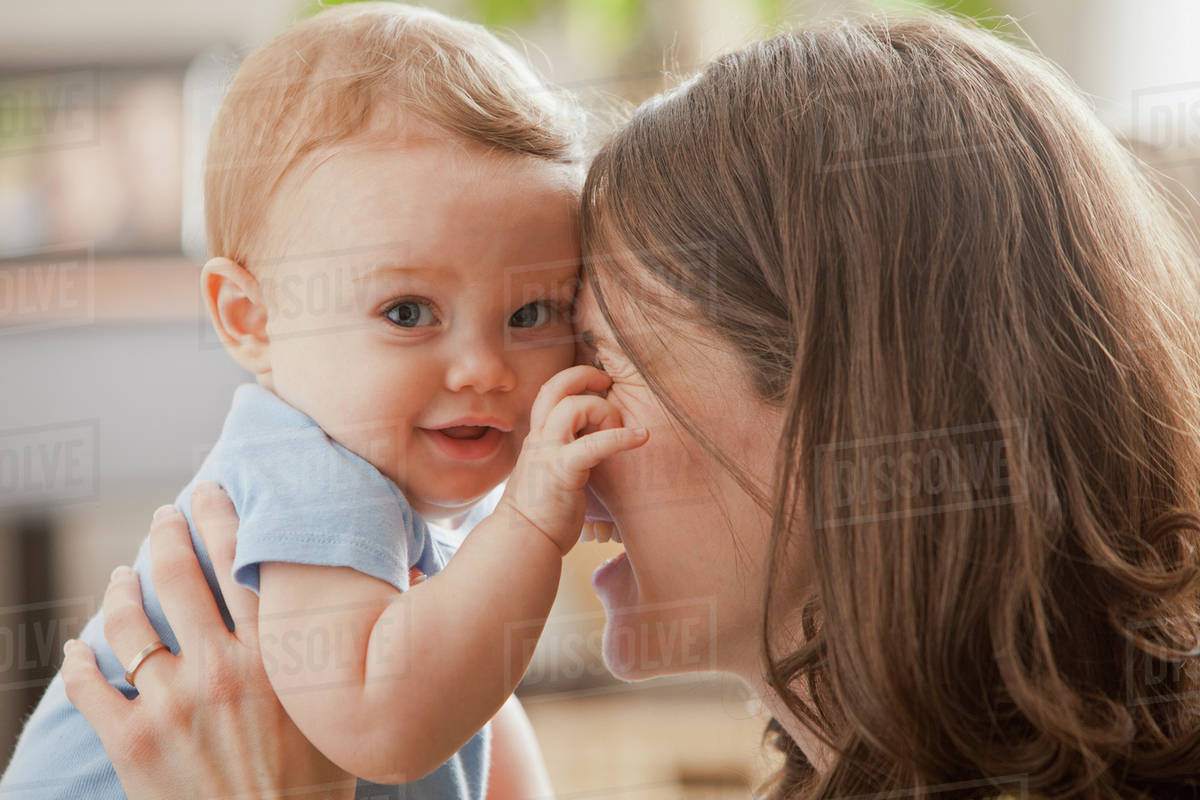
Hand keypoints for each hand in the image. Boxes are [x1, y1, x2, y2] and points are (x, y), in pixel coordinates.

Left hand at [61, 484, 356, 799]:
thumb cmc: (320, 783)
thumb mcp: (346, 704)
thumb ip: (357, 644)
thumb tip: (408, 577)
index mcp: (273, 654)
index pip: (239, 562)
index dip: (221, 518)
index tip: (211, 493)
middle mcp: (220, 668)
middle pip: (181, 577)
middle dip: (168, 534)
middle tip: (165, 515)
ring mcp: (170, 704)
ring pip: (130, 624)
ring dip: (121, 589)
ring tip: (121, 574)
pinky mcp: (132, 744)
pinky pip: (90, 689)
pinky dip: (79, 662)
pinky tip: (79, 648)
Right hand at [498, 365, 647, 555]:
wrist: (523, 542)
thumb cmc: (542, 515)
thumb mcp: (551, 473)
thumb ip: (567, 454)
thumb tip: (593, 446)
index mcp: (539, 438)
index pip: (550, 393)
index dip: (573, 380)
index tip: (598, 385)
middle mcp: (540, 438)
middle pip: (555, 387)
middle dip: (584, 375)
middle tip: (607, 382)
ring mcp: (548, 452)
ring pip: (573, 407)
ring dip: (603, 410)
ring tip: (620, 430)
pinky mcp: (563, 470)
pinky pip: (594, 444)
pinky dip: (621, 437)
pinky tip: (641, 438)